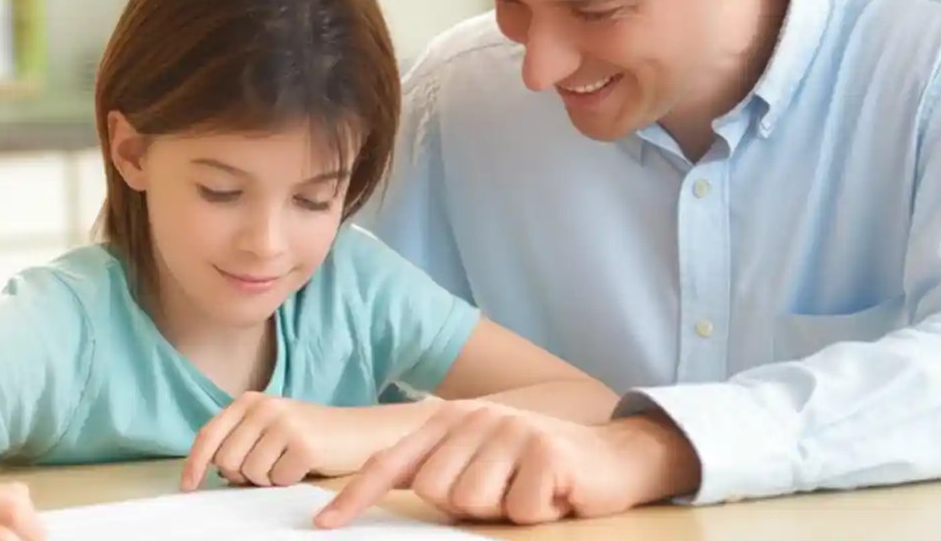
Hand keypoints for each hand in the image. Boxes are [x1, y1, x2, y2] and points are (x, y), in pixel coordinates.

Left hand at [181, 392, 369, 489]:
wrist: (360, 432)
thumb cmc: (310, 436)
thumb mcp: (269, 428)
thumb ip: (239, 440)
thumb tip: (210, 468)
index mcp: (250, 401)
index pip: (209, 434)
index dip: (194, 464)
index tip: (188, 486)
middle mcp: (265, 407)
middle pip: (226, 460)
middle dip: (241, 474)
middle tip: (267, 468)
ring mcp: (284, 424)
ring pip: (251, 473)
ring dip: (267, 478)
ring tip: (287, 462)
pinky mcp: (304, 444)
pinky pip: (277, 480)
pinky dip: (288, 480)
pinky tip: (303, 465)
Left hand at [313, 403, 701, 527]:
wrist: (615, 456)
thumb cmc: (537, 467)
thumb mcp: (482, 460)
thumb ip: (440, 469)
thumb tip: (387, 489)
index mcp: (452, 419)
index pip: (393, 461)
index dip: (357, 495)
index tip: (325, 524)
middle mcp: (477, 417)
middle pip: (435, 491)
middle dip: (466, 507)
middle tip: (504, 492)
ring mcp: (511, 430)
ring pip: (473, 503)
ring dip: (504, 511)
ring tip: (528, 492)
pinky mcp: (545, 452)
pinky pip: (519, 511)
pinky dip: (537, 513)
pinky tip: (553, 494)